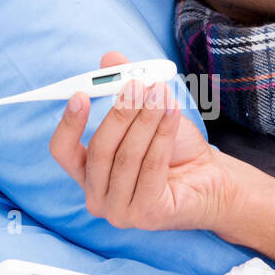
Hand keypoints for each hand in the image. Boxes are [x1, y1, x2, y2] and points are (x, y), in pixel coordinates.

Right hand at [48, 51, 236, 231]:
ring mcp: (121, 212)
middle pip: (99, 150)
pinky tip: (172, 112)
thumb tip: (111, 59)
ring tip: (161, 92)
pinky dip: (163, 135)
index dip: (68, 123)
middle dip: (119, 113)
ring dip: (146, 120)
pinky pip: (151, 167)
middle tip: (137, 84)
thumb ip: (125, 87)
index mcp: (88, 174)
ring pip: (127, 157)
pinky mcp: (148, 215)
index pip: (62, 151)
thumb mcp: (146, 113)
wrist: (211, 179)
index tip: (80, 94)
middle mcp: (98, 197)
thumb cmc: (174, 149)